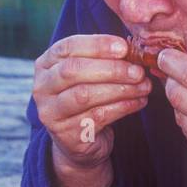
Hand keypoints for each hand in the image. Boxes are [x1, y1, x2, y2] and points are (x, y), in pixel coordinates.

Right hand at [33, 34, 150, 166]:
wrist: (79, 141)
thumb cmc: (87, 100)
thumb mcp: (88, 75)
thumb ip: (101, 60)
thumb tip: (131, 50)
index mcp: (45, 65)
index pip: (68, 47)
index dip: (97, 45)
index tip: (124, 47)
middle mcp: (42, 88)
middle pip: (74, 71)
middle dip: (111, 69)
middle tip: (138, 71)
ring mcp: (50, 113)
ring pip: (85, 95)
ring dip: (120, 89)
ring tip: (143, 87)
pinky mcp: (66, 134)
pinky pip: (97, 116)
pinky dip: (123, 107)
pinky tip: (138, 102)